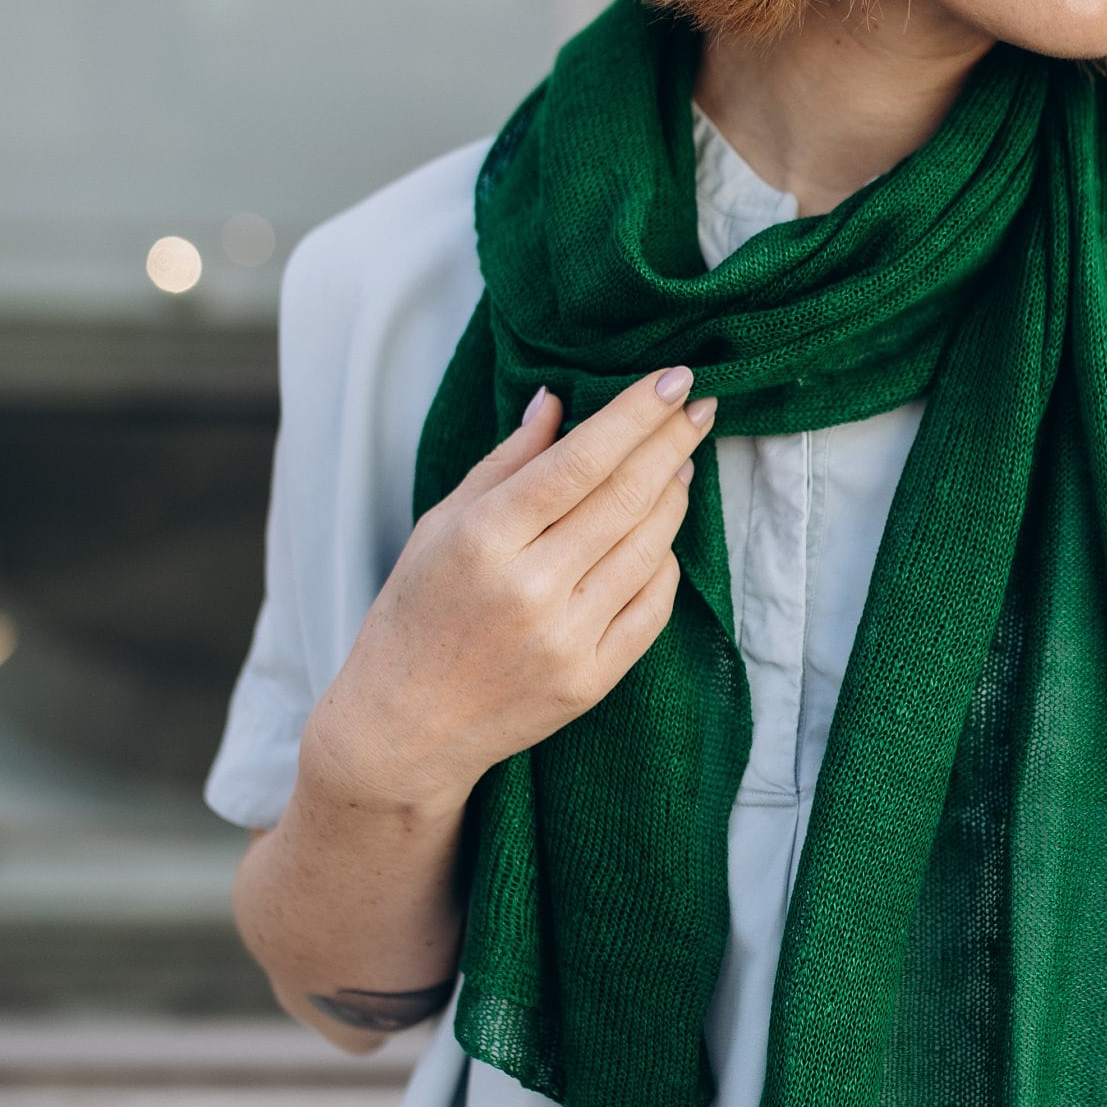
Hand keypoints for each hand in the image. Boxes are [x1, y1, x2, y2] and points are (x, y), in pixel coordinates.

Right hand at [304, 367, 715, 819]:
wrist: (406, 728)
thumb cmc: (415, 615)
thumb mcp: (439, 527)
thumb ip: (504, 463)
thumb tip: (557, 401)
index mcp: (484, 539)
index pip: (580, 460)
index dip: (636, 414)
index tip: (674, 378)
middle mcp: (531, 588)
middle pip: (626, 497)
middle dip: (672, 442)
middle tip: (700, 405)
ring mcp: (568, 638)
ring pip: (649, 546)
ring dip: (675, 494)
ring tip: (682, 460)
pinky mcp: (593, 679)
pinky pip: (653, 605)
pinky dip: (664, 559)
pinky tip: (663, 530)